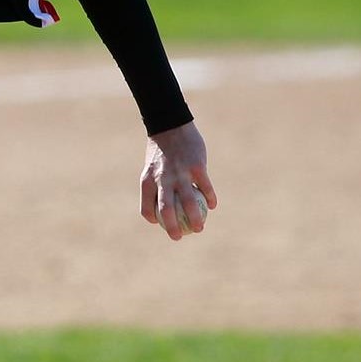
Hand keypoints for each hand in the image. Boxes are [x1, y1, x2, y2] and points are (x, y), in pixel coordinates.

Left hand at [140, 120, 216, 240]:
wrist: (171, 124)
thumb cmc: (160, 149)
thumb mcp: (152, 167)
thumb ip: (155, 184)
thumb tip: (161, 204)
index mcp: (147, 180)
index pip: (147, 207)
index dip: (152, 219)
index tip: (160, 223)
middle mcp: (162, 179)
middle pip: (167, 210)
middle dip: (172, 228)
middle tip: (178, 237)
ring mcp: (180, 173)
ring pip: (188, 202)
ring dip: (195, 219)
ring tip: (199, 229)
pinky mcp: (197, 166)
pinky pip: (205, 187)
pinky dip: (210, 198)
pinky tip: (213, 205)